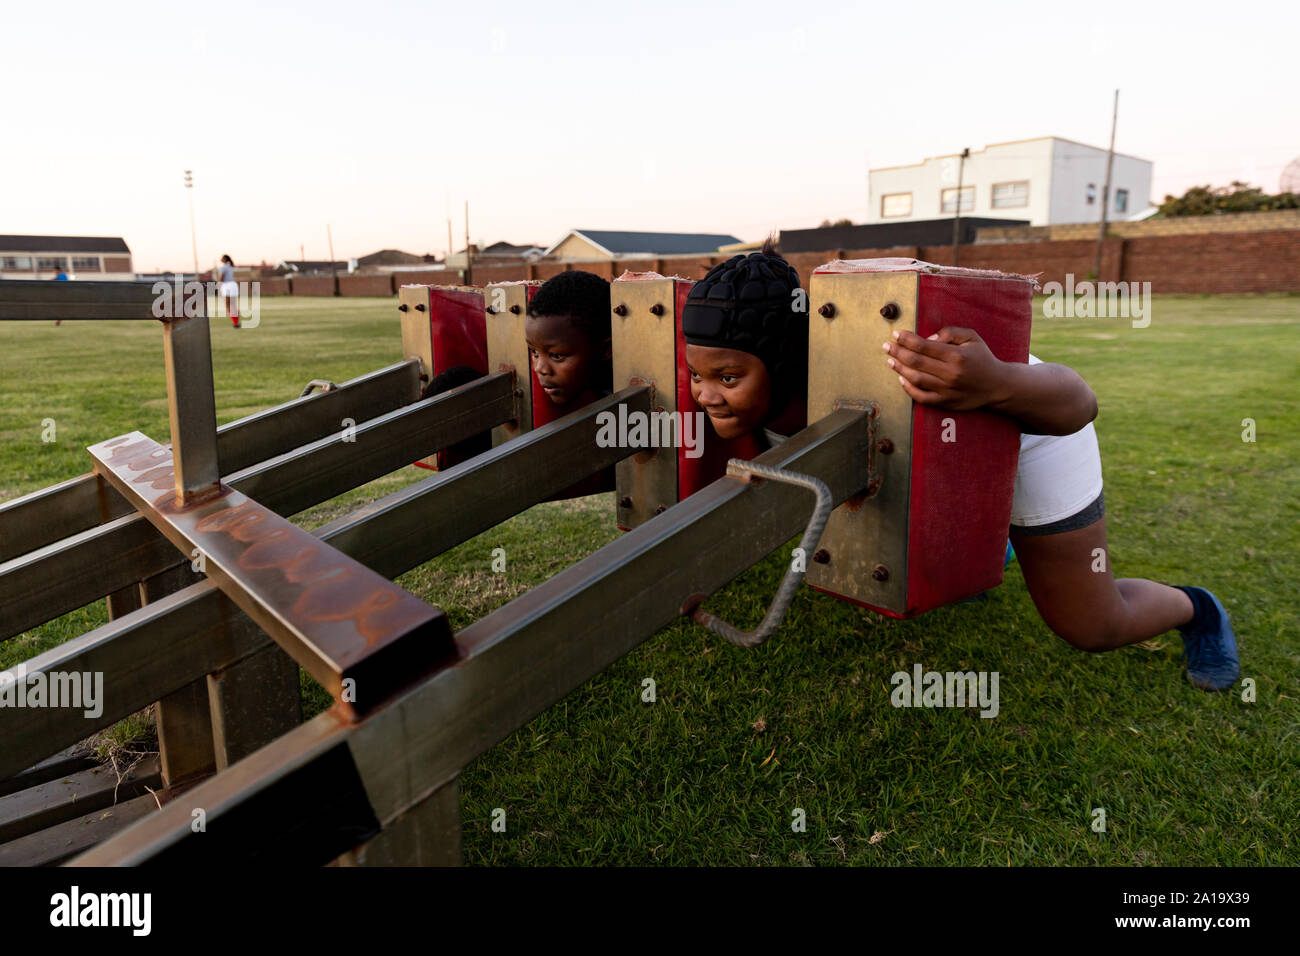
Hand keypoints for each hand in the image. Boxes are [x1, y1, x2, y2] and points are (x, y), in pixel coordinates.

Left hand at [881, 327, 1008, 410]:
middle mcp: (950, 374)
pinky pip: (921, 397)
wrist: (997, 385)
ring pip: (916, 379)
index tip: (896, 334)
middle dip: (898, 352)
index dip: (906, 339)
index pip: (924, 346)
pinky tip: (901, 378)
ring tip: (890, 360)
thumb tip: (928, 338)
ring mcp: (947, 390)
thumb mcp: (972, 338)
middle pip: (916, 362)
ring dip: (899, 369)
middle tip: (886, 346)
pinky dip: (908, 389)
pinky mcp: (945, 403)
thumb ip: (950, 333)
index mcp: (956, 356)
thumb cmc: (982, 358)